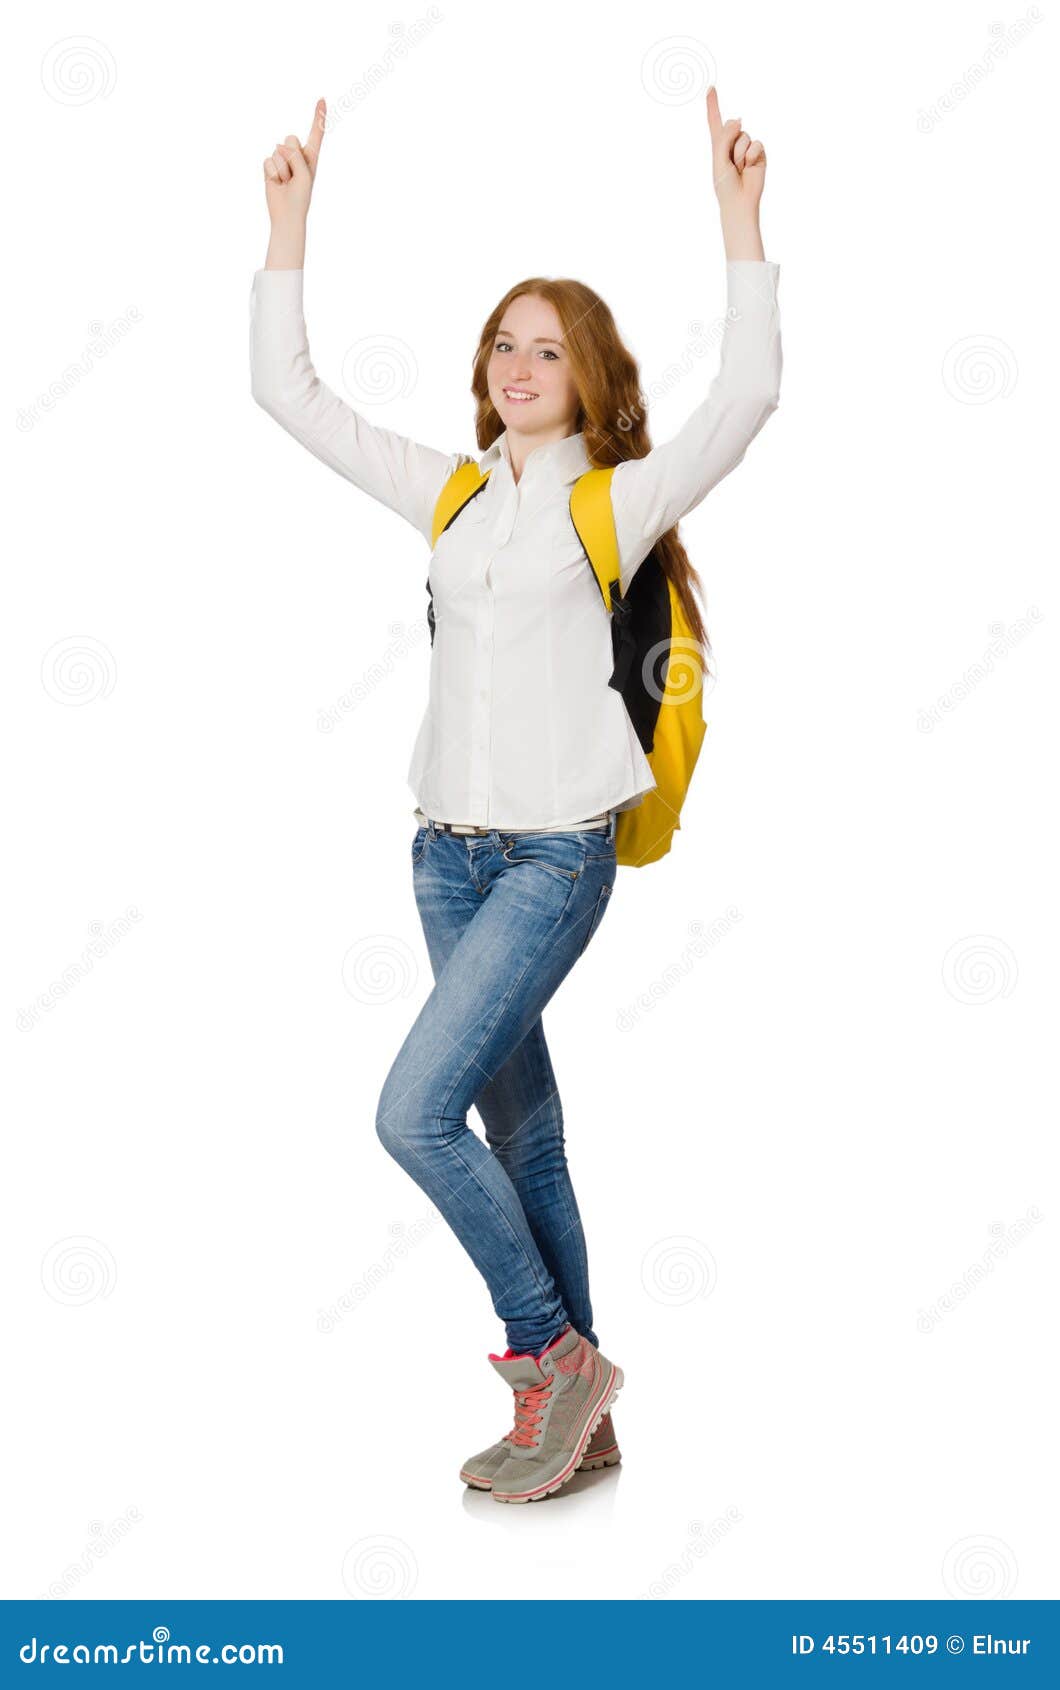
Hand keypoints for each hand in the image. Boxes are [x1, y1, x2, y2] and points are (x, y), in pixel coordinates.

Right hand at [263, 97, 325, 229]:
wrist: (286, 215)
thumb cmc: (300, 198)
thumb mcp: (305, 174)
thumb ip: (296, 155)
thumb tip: (279, 145)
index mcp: (311, 158)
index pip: (315, 133)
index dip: (318, 116)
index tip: (322, 99)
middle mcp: (297, 156)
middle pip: (290, 139)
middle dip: (290, 156)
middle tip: (293, 176)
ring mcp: (283, 160)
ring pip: (278, 151)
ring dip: (282, 170)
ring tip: (286, 183)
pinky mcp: (270, 166)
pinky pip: (268, 161)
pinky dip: (272, 173)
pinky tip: (276, 183)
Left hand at [706, 85, 765, 219]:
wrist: (740, 202)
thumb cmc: (725, 185)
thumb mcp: (718, 158)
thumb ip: (725, 136)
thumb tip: (739, 119)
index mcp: (718, 145)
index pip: (715, 121)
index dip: (713, 104)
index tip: (710, 87)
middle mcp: (732, 143)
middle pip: (733, 125)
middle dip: (730, 142)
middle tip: (730, 164)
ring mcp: (747, 147)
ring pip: (744, 136)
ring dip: (740, 154)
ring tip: (739, 169)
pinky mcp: (759, 153)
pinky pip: (757, 143)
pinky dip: (751, 155)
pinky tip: (750, 167)